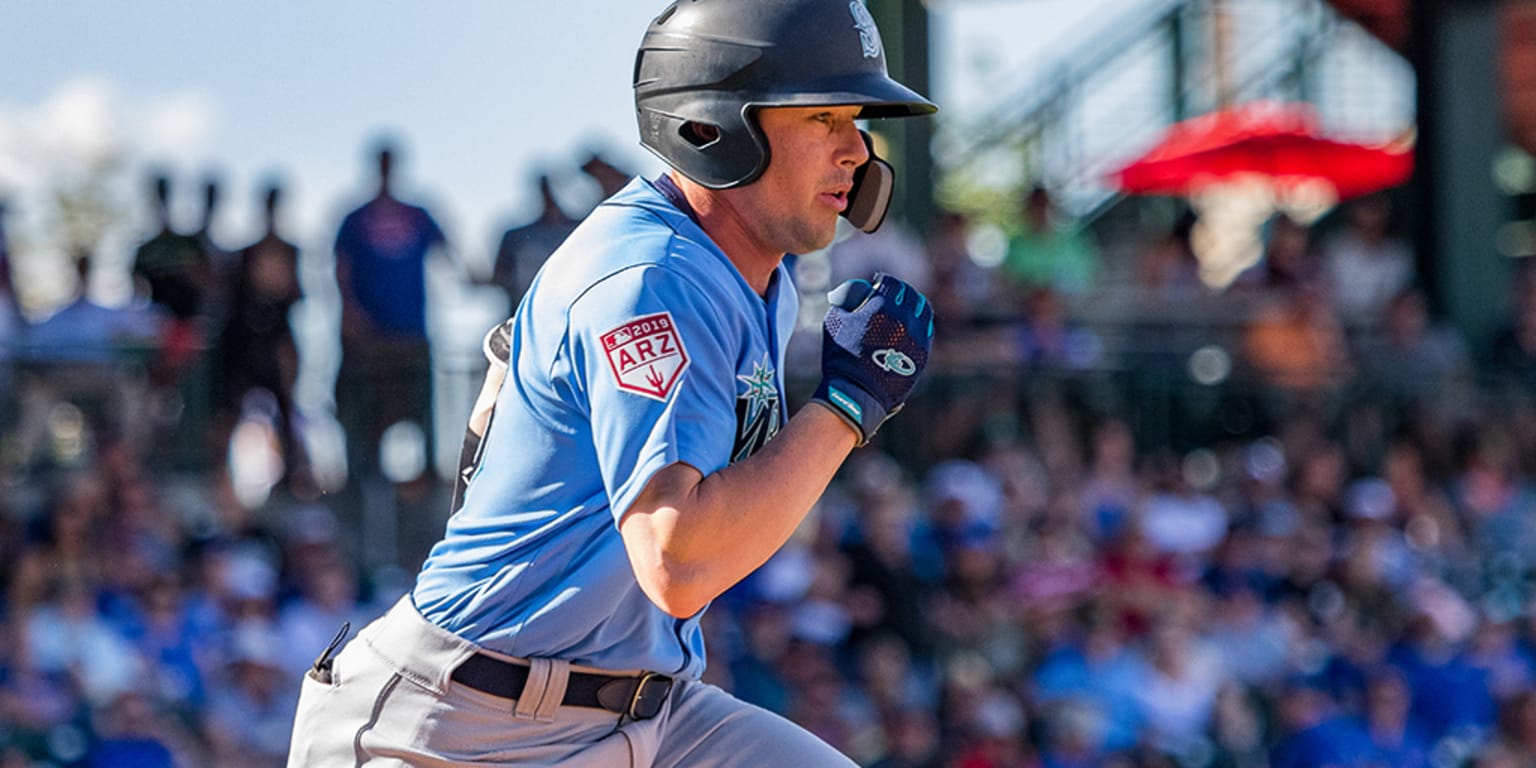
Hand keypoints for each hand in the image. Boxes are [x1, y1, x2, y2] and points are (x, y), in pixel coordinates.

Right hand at [812, 273, 933, 444]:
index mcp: (883, 306)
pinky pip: (926, 332)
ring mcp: (917, 337)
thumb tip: (859, 290)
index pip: (892, 284)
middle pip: (911, 296)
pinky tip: (910, 329)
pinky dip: (919, 325)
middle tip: (895, 295)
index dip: (884, 281)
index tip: (879, 283)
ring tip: (906, 310)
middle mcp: (904, 319)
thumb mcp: (835, 321)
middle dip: (902, 292)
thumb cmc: (841, 356)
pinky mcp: (922, 354)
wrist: (856, 392)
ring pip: (924, 312)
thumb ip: (847, 300)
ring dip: (915, 307)